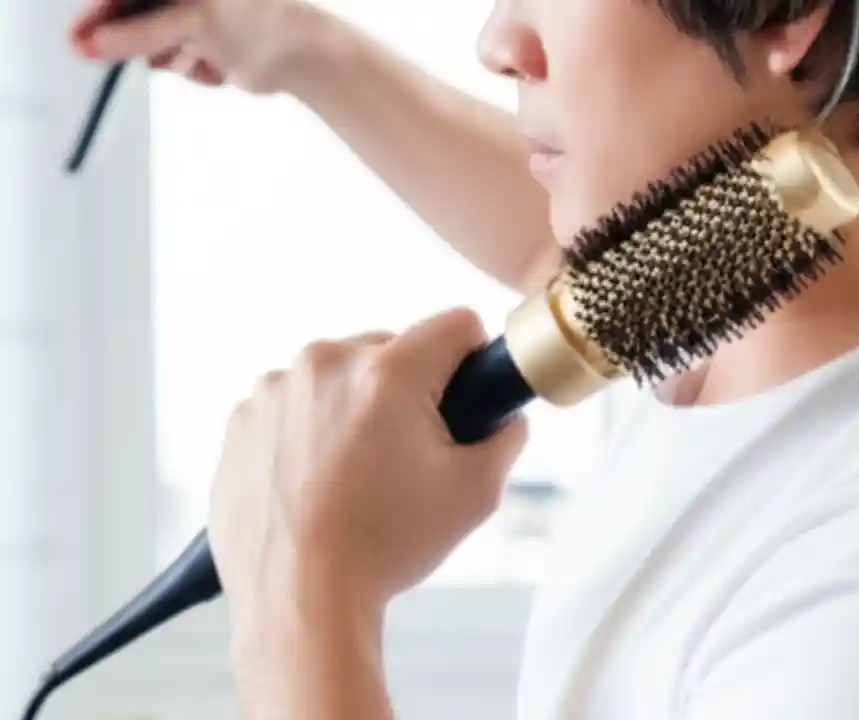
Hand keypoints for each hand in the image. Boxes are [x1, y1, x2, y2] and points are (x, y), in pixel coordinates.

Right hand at [67, 0, 326, 92]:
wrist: (310, 58)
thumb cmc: (264, 24)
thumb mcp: (193, 23)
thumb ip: (141, 33)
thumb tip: (98, 42)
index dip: (102, 14)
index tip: (79, 37)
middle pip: (143, 16)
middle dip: (133, 38)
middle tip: (99, 57)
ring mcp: (210, 19)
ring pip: (165, 41)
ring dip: (172, 56)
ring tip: (195, 61)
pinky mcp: (219, 46)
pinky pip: (188, 59)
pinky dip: (197, 68)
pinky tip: (218, 69)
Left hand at [207, 308, 527, 649]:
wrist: (298, 600)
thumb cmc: (384, 547)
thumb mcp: (476, 493)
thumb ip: (506, 436)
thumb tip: (503, 415)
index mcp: (387, 373)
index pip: (456, 325)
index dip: (472, 361)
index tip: (463, 399)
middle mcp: (325, 364)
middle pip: (392, 349)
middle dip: (408, 391)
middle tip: (407, 456)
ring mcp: (275, 390)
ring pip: (340, 376)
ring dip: (355, 407)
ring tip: (357, 476)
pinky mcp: (242, 419)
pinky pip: (294, 404)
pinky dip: (310, 430)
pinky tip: (318, 481)